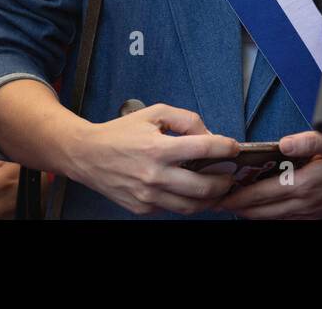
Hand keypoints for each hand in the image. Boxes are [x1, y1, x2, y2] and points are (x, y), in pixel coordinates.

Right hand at [66, 103, 238, 215]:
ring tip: (217, 187)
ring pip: (191, 206)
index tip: (234, 148)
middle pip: (204, 187)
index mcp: (158, 148)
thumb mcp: (155, 113)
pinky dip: (186, 201)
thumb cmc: (121, 132)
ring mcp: (147, 196)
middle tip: (230, 175)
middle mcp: (154, 175)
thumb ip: (186, 120)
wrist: (86, 155)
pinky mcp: (142, 208)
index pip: (204, 149)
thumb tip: (210, 134)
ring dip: (211, 198)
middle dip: (225, 181)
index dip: (226, 148)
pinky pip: (172, 208)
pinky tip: (191, 191)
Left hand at [218, 129, 321, 219]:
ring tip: (232, 203)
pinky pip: (285, 219)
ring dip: (250, 212)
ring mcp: (309, 211)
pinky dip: (268, 215)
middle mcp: (305, 202)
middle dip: (236, 206)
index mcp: (305, 184)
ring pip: (270, 218)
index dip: (237, 196)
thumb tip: (286, 142)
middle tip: (216, 200)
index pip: (262, 194)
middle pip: (260, 211)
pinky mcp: (315, 213)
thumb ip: (310, 140)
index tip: (220, 193)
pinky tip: (260, 208)